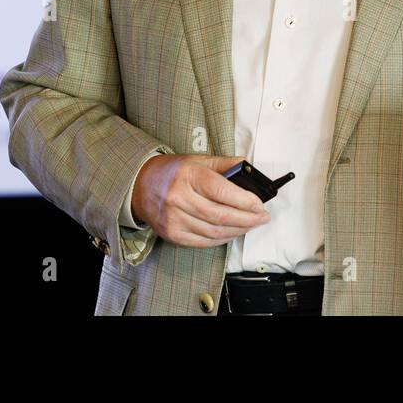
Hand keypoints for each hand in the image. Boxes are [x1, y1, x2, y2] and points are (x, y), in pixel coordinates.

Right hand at [130, 154, 270, 247]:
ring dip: (238, 231)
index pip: (222, 191)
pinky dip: (222, 239)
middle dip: (248, 219)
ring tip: (251, 225)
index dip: (245, 201)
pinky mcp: (172, 235)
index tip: (260, 205)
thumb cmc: (172, 172)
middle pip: (221, 216)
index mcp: (188, 175)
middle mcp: (179, 198)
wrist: (139, 186)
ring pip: (214, 232)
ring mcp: (174, 219)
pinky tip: (232, 232)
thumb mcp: (197, 160)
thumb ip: (224, 164)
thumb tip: (250, 170)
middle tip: (263, 218)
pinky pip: (203, 242)